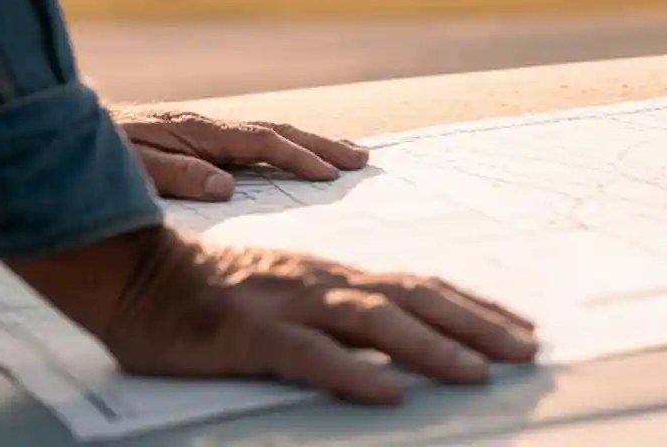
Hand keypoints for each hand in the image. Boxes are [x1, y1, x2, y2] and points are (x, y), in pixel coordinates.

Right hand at [6, 227, 537, 403]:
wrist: (138, 275)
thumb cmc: (216, 295)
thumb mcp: (289, 301)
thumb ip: (339, 317)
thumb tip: (398, 348)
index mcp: (336, 276)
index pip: (421, 287)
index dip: (474, 307)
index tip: (519, 329)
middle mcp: (325, 282)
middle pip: (415, 298)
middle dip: (477, 324)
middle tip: (528, 350)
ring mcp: (290, 305)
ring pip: (374, 321)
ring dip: (433, 346)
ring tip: (480, 372)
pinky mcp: (252, 335)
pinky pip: (310, 355)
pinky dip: (354, 371)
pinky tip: (389, 392)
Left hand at [112, 108, 369, 200]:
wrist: (51, 131)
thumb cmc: (88, 157)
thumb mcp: (127, 171)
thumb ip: (175, 176)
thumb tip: (227, 187)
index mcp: (195, 132)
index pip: (261, 142)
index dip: (297, 158)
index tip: (331, 175)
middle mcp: (205, 127)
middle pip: (275, 131)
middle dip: (320, 145)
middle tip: (362, 158)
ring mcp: (201, 133)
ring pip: (266, 134)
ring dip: (308, 144)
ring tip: (347, 155)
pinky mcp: (193, 142)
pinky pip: (250, 143)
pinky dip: (283, 148)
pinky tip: (294, 158)